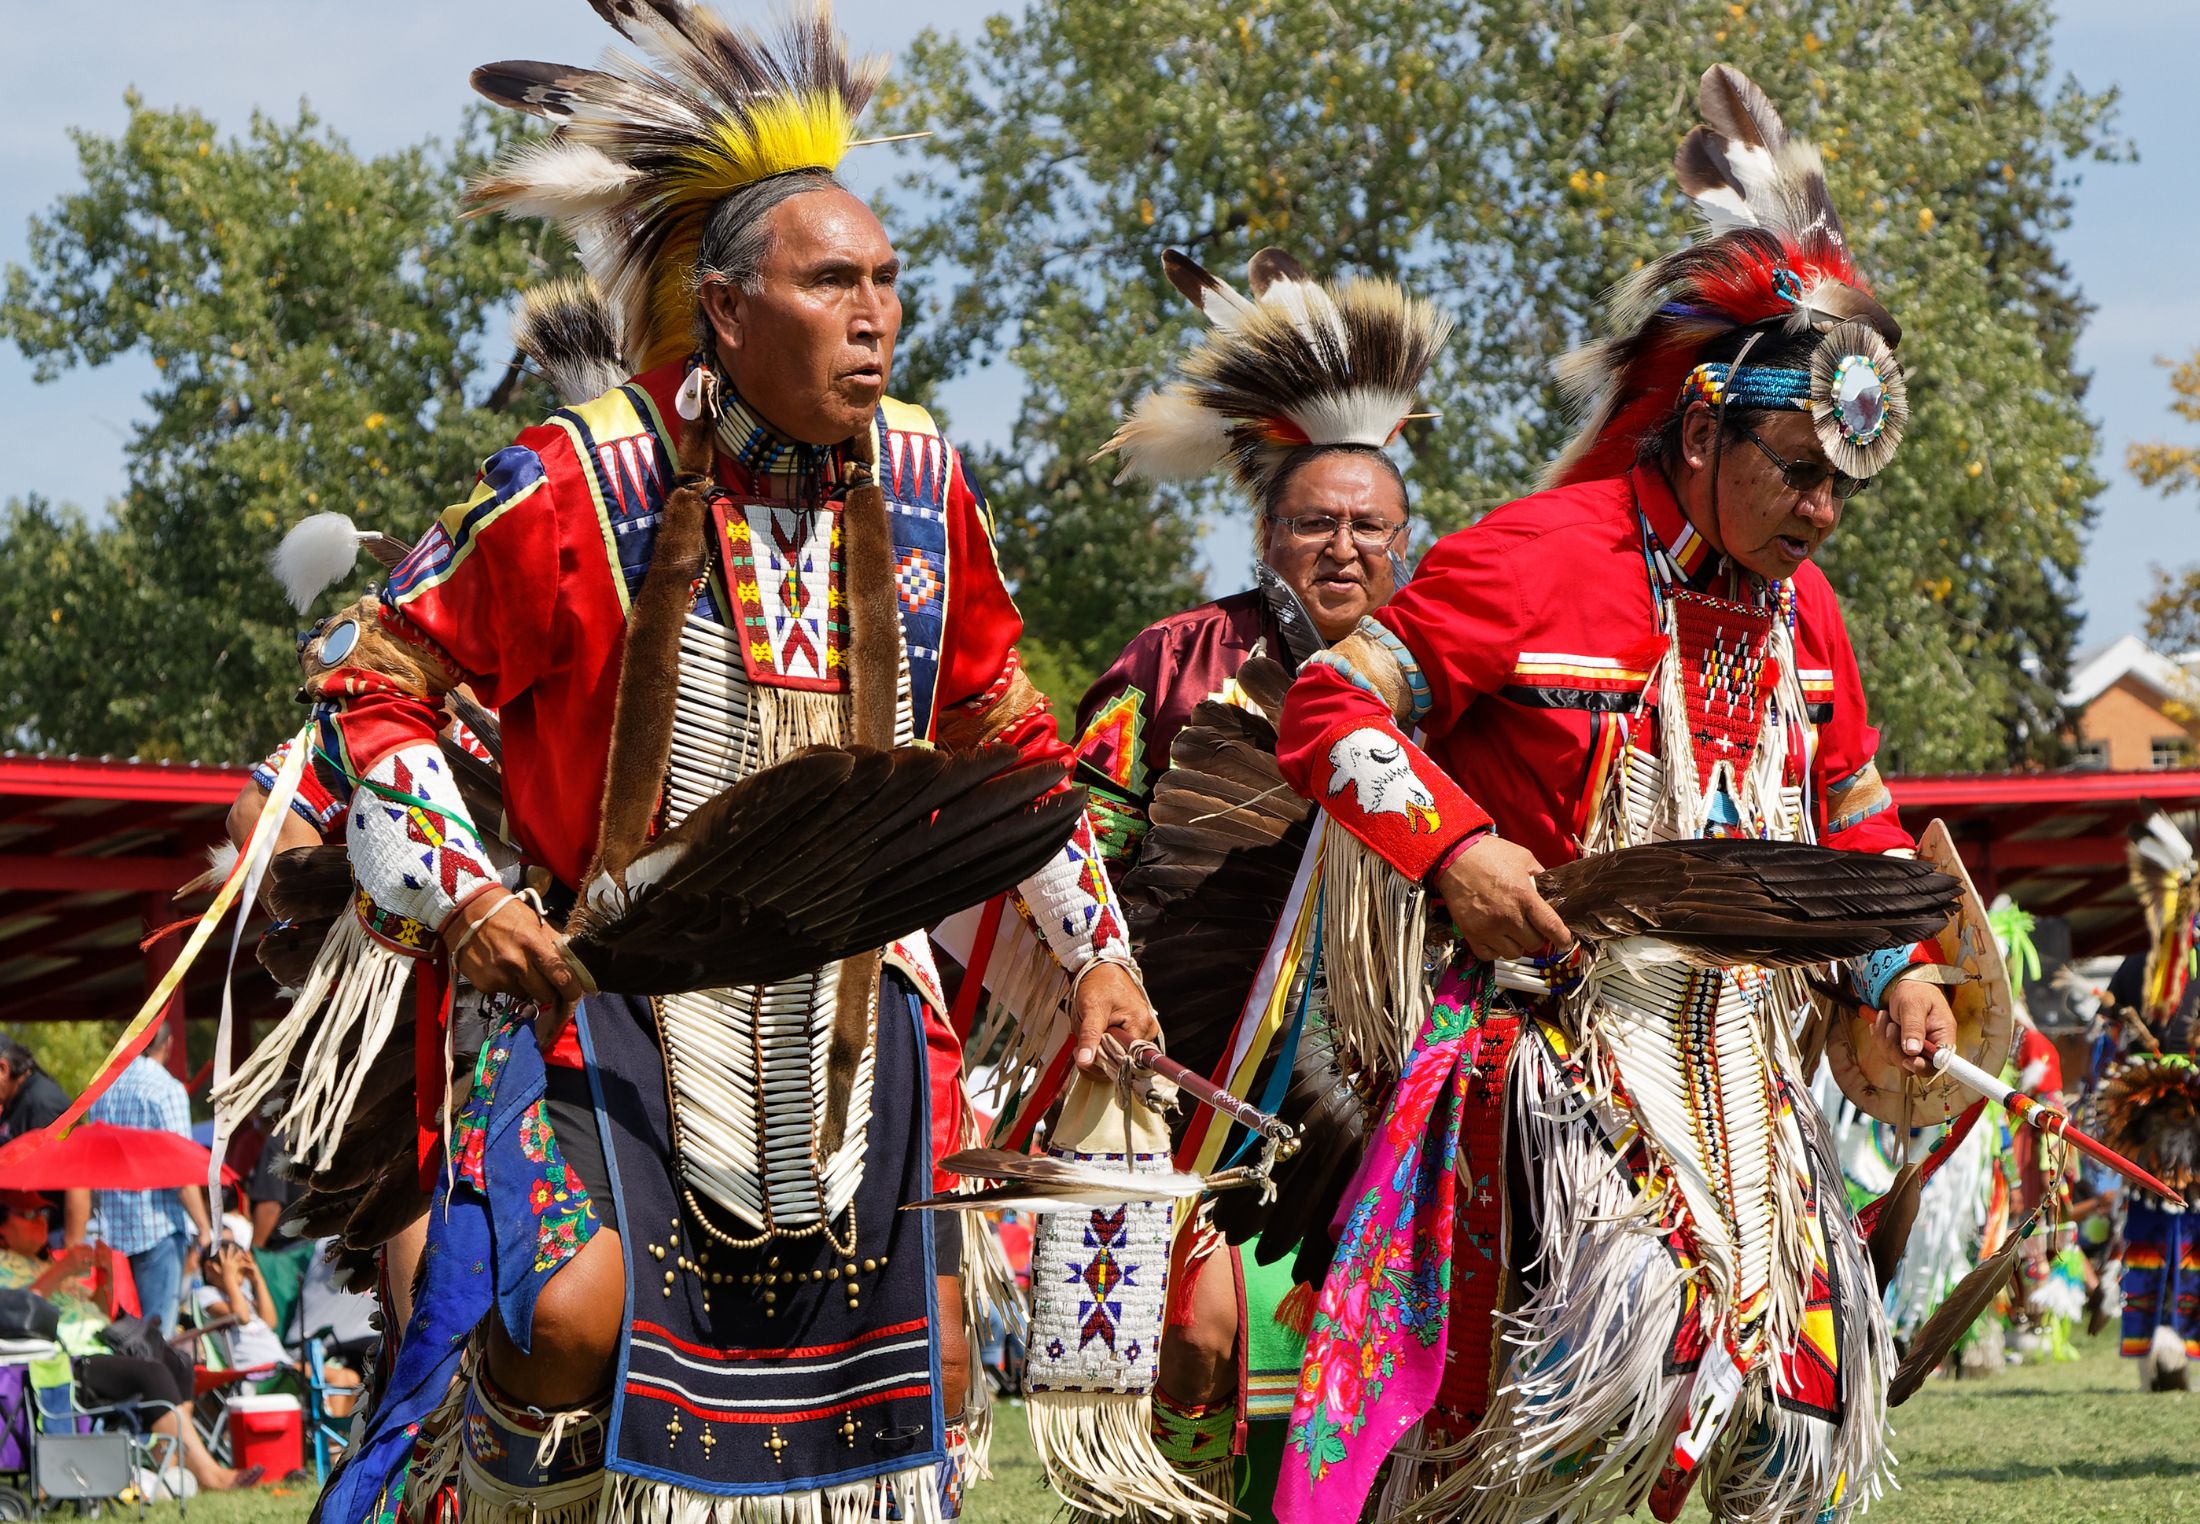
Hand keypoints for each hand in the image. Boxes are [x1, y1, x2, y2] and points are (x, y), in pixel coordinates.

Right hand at [443, 890, 579, 1042]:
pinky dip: (508, 985)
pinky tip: (502, 969)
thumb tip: (574, 965)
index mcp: (533, 944)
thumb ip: (554, 944)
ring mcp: (498, 976)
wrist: (465, 912)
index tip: (575, 993)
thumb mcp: (535, 922)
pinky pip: (505, 993)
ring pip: (525, 996)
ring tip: (520, 969)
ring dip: (528, 988)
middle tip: (547, 982)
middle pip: (545, 994)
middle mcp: (516, 963)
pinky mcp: (483, 985)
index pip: (561, 977)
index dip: (572, 990)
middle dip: (550, 991)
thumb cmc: (505, 914)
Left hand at [1070, 960, 1159, 1074]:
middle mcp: (1148, 1030)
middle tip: (1081, 1046)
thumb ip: (1089, 1036)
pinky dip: (1107, 1048)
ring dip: (1102, 1053)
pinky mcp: (1137, 1030)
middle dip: (1100, 1059)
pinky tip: (1097, 1038)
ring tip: (1089, 1038)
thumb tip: (1085, 1061)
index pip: (1125, 1060)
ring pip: (1122, 1057)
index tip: (1083, 1055)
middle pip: (1124, 1062)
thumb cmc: (1098, 984)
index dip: (1103, 1064)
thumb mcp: (1091, 1009)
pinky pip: (1122, 1049)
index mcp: (1141, 1024)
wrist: (1102, 969)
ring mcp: (1144, 1030)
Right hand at [1434, 834, 1572, 960]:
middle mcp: (1507, 916)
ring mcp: (1488, 928)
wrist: (1453, 856)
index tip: (1565, 943)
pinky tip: (1495, 935)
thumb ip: (1539, 876)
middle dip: (1537, 936)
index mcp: (1524, 896)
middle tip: (1531, 925)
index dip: (1563, 939)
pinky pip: (1490, 955)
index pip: (1551, 927)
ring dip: (1516, 944)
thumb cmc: (1487, 854)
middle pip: (1534, 943)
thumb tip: (1550, 891)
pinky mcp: (1471, 934)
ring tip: (1511, 929)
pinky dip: (1495, 949)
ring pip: (1514, 953)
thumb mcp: (1522, 858)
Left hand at [1872, 977, 1955, 1078]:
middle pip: (1912, 1066)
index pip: (1939, 1064)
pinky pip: (1885, 1052)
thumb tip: (1913, 1051)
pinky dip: (1879, 1036)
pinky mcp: (1900, 1049)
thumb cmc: (1916, 992)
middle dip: (1895, 1048)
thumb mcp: (1914, 1004)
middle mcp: (1931, 1048)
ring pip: (1895, 1059)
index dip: (1923, 1067)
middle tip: (1892, 1026)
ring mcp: (1915, 1050)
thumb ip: (1913, 1026)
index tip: (1909, 1060)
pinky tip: (1883, 1022)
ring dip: (1884, 1039)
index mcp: (1943, 1037)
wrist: (1907, 987)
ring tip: (1887, 1017)